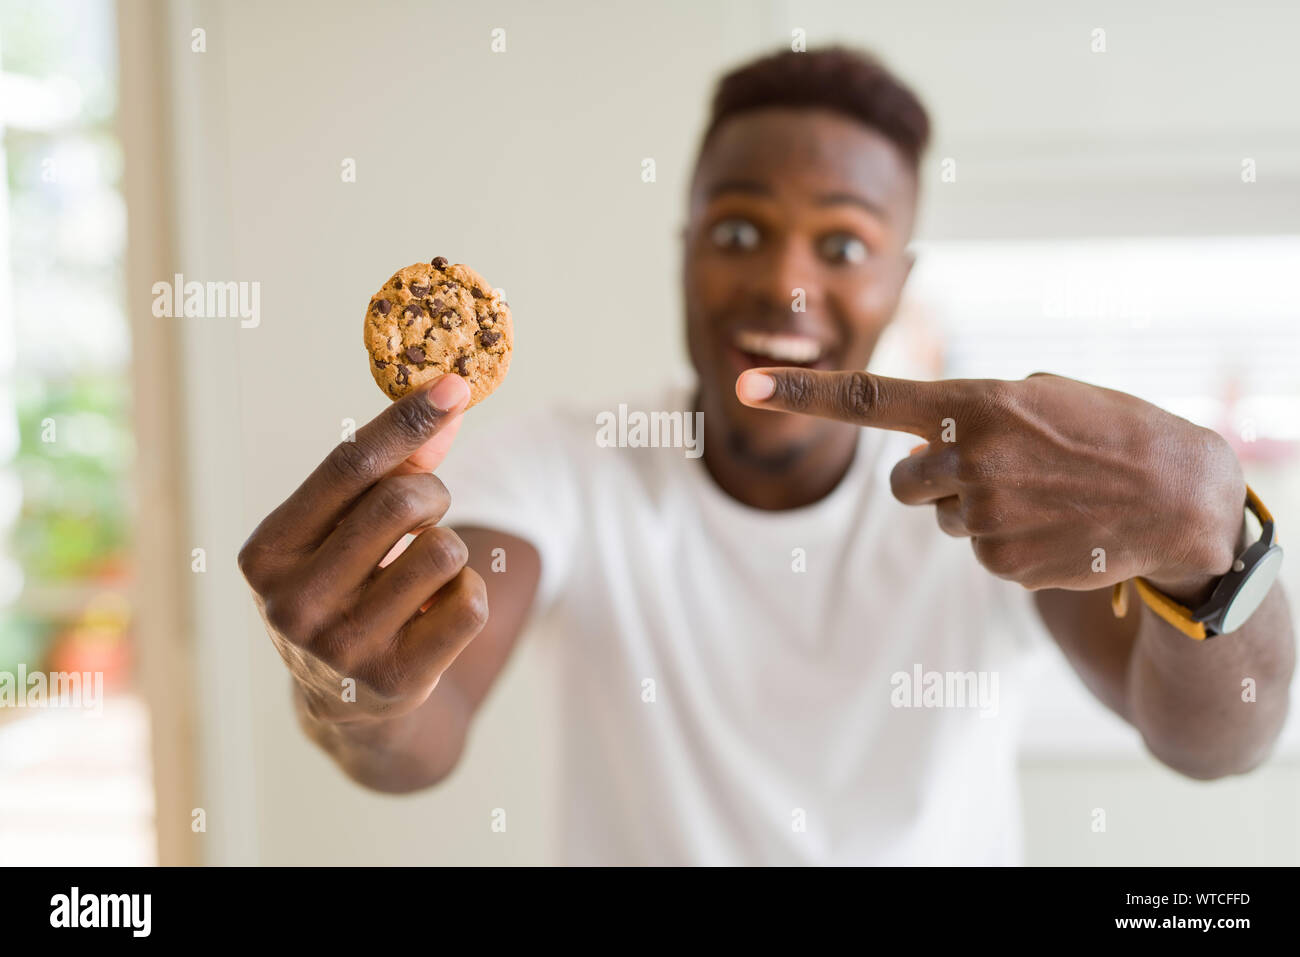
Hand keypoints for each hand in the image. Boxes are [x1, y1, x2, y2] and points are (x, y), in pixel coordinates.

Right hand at [238, 374, 487, 724]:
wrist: (346, 703)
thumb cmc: (345, 588)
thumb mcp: (342, 531)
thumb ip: (393, 466)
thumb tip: (451, 402)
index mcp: (266, 554)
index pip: (347, 465)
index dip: (406, 420)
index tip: (455, 385)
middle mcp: (292, 604)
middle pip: (400, 501)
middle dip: (431, 493)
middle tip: (425, 512)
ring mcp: (341, 648)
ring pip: (444, 550)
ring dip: (449, 550)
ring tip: (422, 574)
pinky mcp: (395, 680)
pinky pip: (470, 602)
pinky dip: (468, 594)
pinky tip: (436, 614)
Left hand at [737, 368, 1245, 594]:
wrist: (1178, 498)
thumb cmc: (1107, 431)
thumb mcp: (1040, 395)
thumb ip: (971, 411)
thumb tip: (922, 442)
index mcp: (976, 404)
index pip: (870, 398)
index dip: (802, 391)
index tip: (746, 380)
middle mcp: (970, 458)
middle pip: (904, 482)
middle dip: (933, 480)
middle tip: (993, 471)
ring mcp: (985, 515)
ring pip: (942, 518)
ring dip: (975, 509)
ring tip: (1038, 496)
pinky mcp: (1001, 564)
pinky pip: (976, 551)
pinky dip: (1004, 542)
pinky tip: (1051, 527)